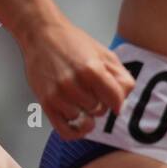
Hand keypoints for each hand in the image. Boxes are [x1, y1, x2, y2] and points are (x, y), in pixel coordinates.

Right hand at [17, 15, 135, 140]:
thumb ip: (119, 75)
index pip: (115, 99)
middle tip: (94, 91)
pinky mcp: (46, 103)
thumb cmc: (74, 43)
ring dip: (86, 112)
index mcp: (91, 69)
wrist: (42, 36)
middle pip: (100, 110)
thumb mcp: (104, 53)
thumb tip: (123, 100)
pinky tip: (80, 124)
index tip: (116, 100)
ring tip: (82, 96)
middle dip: (102, 103)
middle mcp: (73, 84)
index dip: (118, 101)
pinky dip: (76, 131)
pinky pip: (65, 130)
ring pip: (83, 119)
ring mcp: (58, 95)